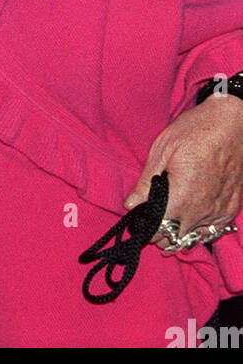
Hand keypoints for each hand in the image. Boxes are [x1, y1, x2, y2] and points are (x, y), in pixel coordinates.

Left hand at [124, 95, 242, 250]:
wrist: (232, 123)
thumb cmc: (195, 131)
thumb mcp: (163, 150)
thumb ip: (146, 183)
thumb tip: (131, 205)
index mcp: (182, 198)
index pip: (158, 232)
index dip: (145, 228)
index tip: (139, 219)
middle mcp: (202, 212)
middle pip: (174, 239)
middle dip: (160, 233)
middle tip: (151, 217)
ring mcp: (219, 213)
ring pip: (194, 238)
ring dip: (179, 233)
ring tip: (169, 217)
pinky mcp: (231, 209)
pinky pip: (212, 231)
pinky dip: (199, 228)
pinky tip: (191, 215)